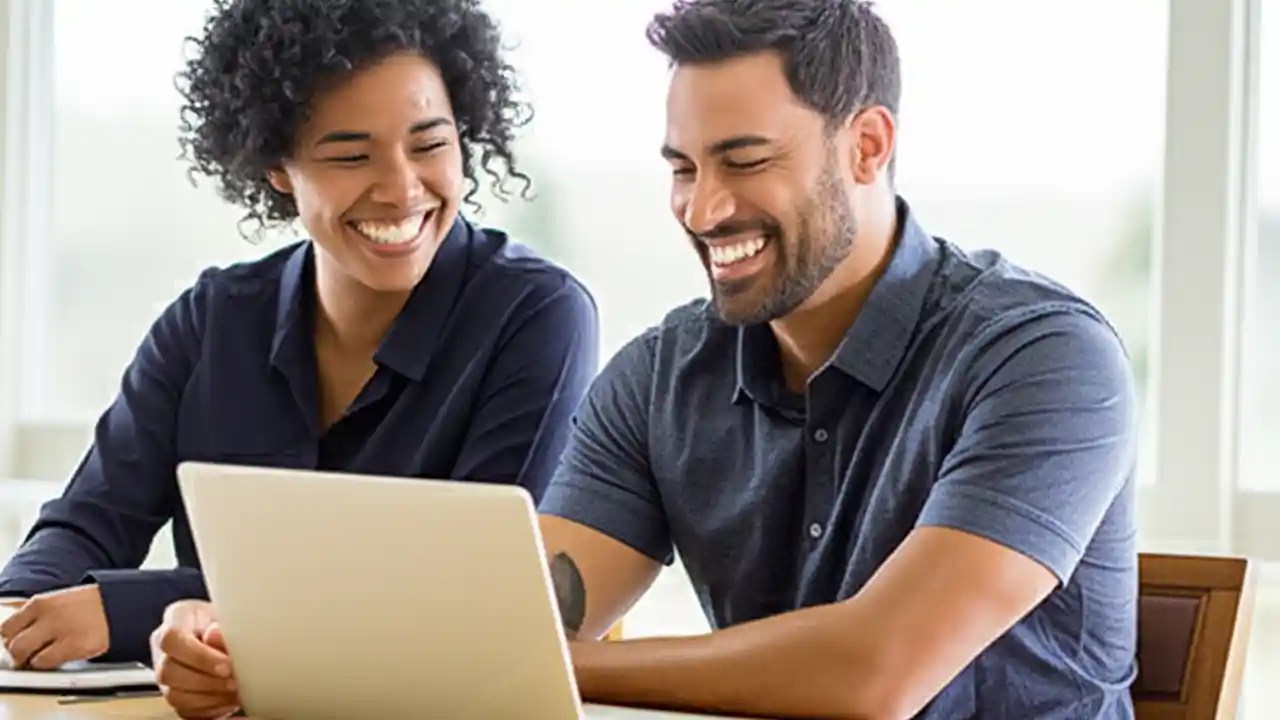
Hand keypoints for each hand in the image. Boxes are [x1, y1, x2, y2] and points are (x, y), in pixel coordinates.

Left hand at [0, 585, 108, 668]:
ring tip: (41, 658)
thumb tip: (17, 634)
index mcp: (41, 602)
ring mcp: (60, 632)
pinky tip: (56, 658)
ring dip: (31, 661)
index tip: (14, 643)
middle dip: (17, 654)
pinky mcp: (74, 646)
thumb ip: (37, 615)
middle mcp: (47, 616)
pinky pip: (46, 663)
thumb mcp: (59, 600)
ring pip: (26, 656)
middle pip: (13, 644)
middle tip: (25, 656)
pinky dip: (47, 664)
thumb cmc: (93, 604)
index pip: (7, 627)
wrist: (123, 603)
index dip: (10, 638)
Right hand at [151, 600, 239, 718]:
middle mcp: (164, 648)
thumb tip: (215, 635)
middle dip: (206, 681)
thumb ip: (222, 626)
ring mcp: (167, 673)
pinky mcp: (176, 694)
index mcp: (175, 618)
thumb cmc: (229, 620)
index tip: (226, 665)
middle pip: (168, 671)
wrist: (229, 632)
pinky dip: (208, 710)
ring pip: (174, 695)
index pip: (172, 638)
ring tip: (235, 693)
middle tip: (234, 682)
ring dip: (208, 698)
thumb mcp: (230, 614)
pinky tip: (228, 703)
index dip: (198, 656)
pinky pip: (184, 710)